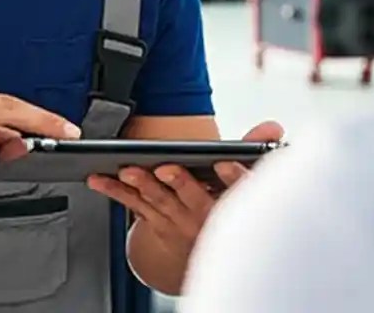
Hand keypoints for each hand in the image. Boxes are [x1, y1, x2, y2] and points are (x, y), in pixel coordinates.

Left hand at [86, 121, 284, 251]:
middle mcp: (203, 216)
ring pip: (159, 202)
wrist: (201, 246)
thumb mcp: (244, 180)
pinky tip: (98, 177)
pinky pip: (132, 205)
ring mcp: (177, 221)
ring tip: (128, 170)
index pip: (239, 190)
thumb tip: (274, 126)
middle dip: (180, 182)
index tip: (225, 163)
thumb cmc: (223, 202)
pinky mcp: (153, 221)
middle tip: (166, 167)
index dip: (234, 177)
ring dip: (142, 185)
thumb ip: (256, 149)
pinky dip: (114, 190)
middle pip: (192, 198)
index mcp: (230, 203)